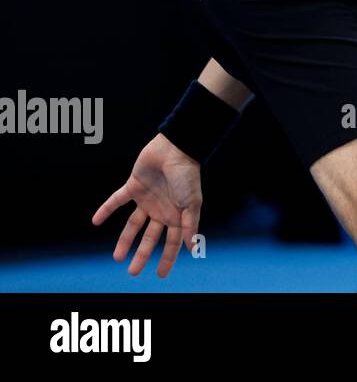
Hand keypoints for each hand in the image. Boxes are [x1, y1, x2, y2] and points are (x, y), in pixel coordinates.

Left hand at [92, 133, 202, 277]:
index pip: (171, 242)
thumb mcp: (192, 203)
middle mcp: (161, 210)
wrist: (175, 149)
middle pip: (150, 237)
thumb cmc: (187, 176)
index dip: (167, 258)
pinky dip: (106, 210)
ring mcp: (147, 199)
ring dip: (125, 240)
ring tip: (116, 257)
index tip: (160, 274)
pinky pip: (117, 201)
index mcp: (176, 215)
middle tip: (132, 271)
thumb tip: (192, 248)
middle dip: (142, 254)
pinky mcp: (134, 187)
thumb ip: (190, 225)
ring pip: (133, 224)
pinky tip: (95, 221)